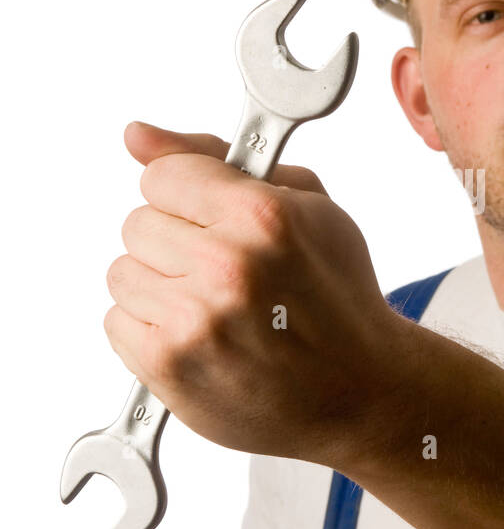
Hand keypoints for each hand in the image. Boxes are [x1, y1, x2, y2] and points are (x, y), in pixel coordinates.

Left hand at [103, 121, 406, 461]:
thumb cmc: (337, 298)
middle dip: (176, 241)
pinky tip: (200, 337)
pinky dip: (151, 329)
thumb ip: (217, 161)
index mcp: (263, 216)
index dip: (188, 195)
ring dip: (159, 286)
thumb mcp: (307, 207)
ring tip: (213, 307)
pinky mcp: (168, 366)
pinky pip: (117, 322)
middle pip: (138, 223)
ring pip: (122, 272)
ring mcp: (193, 321)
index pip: (162, 176)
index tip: (211, 216)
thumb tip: (138, 135)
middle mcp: (226, 266)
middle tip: (224, 270)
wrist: (360, 392)